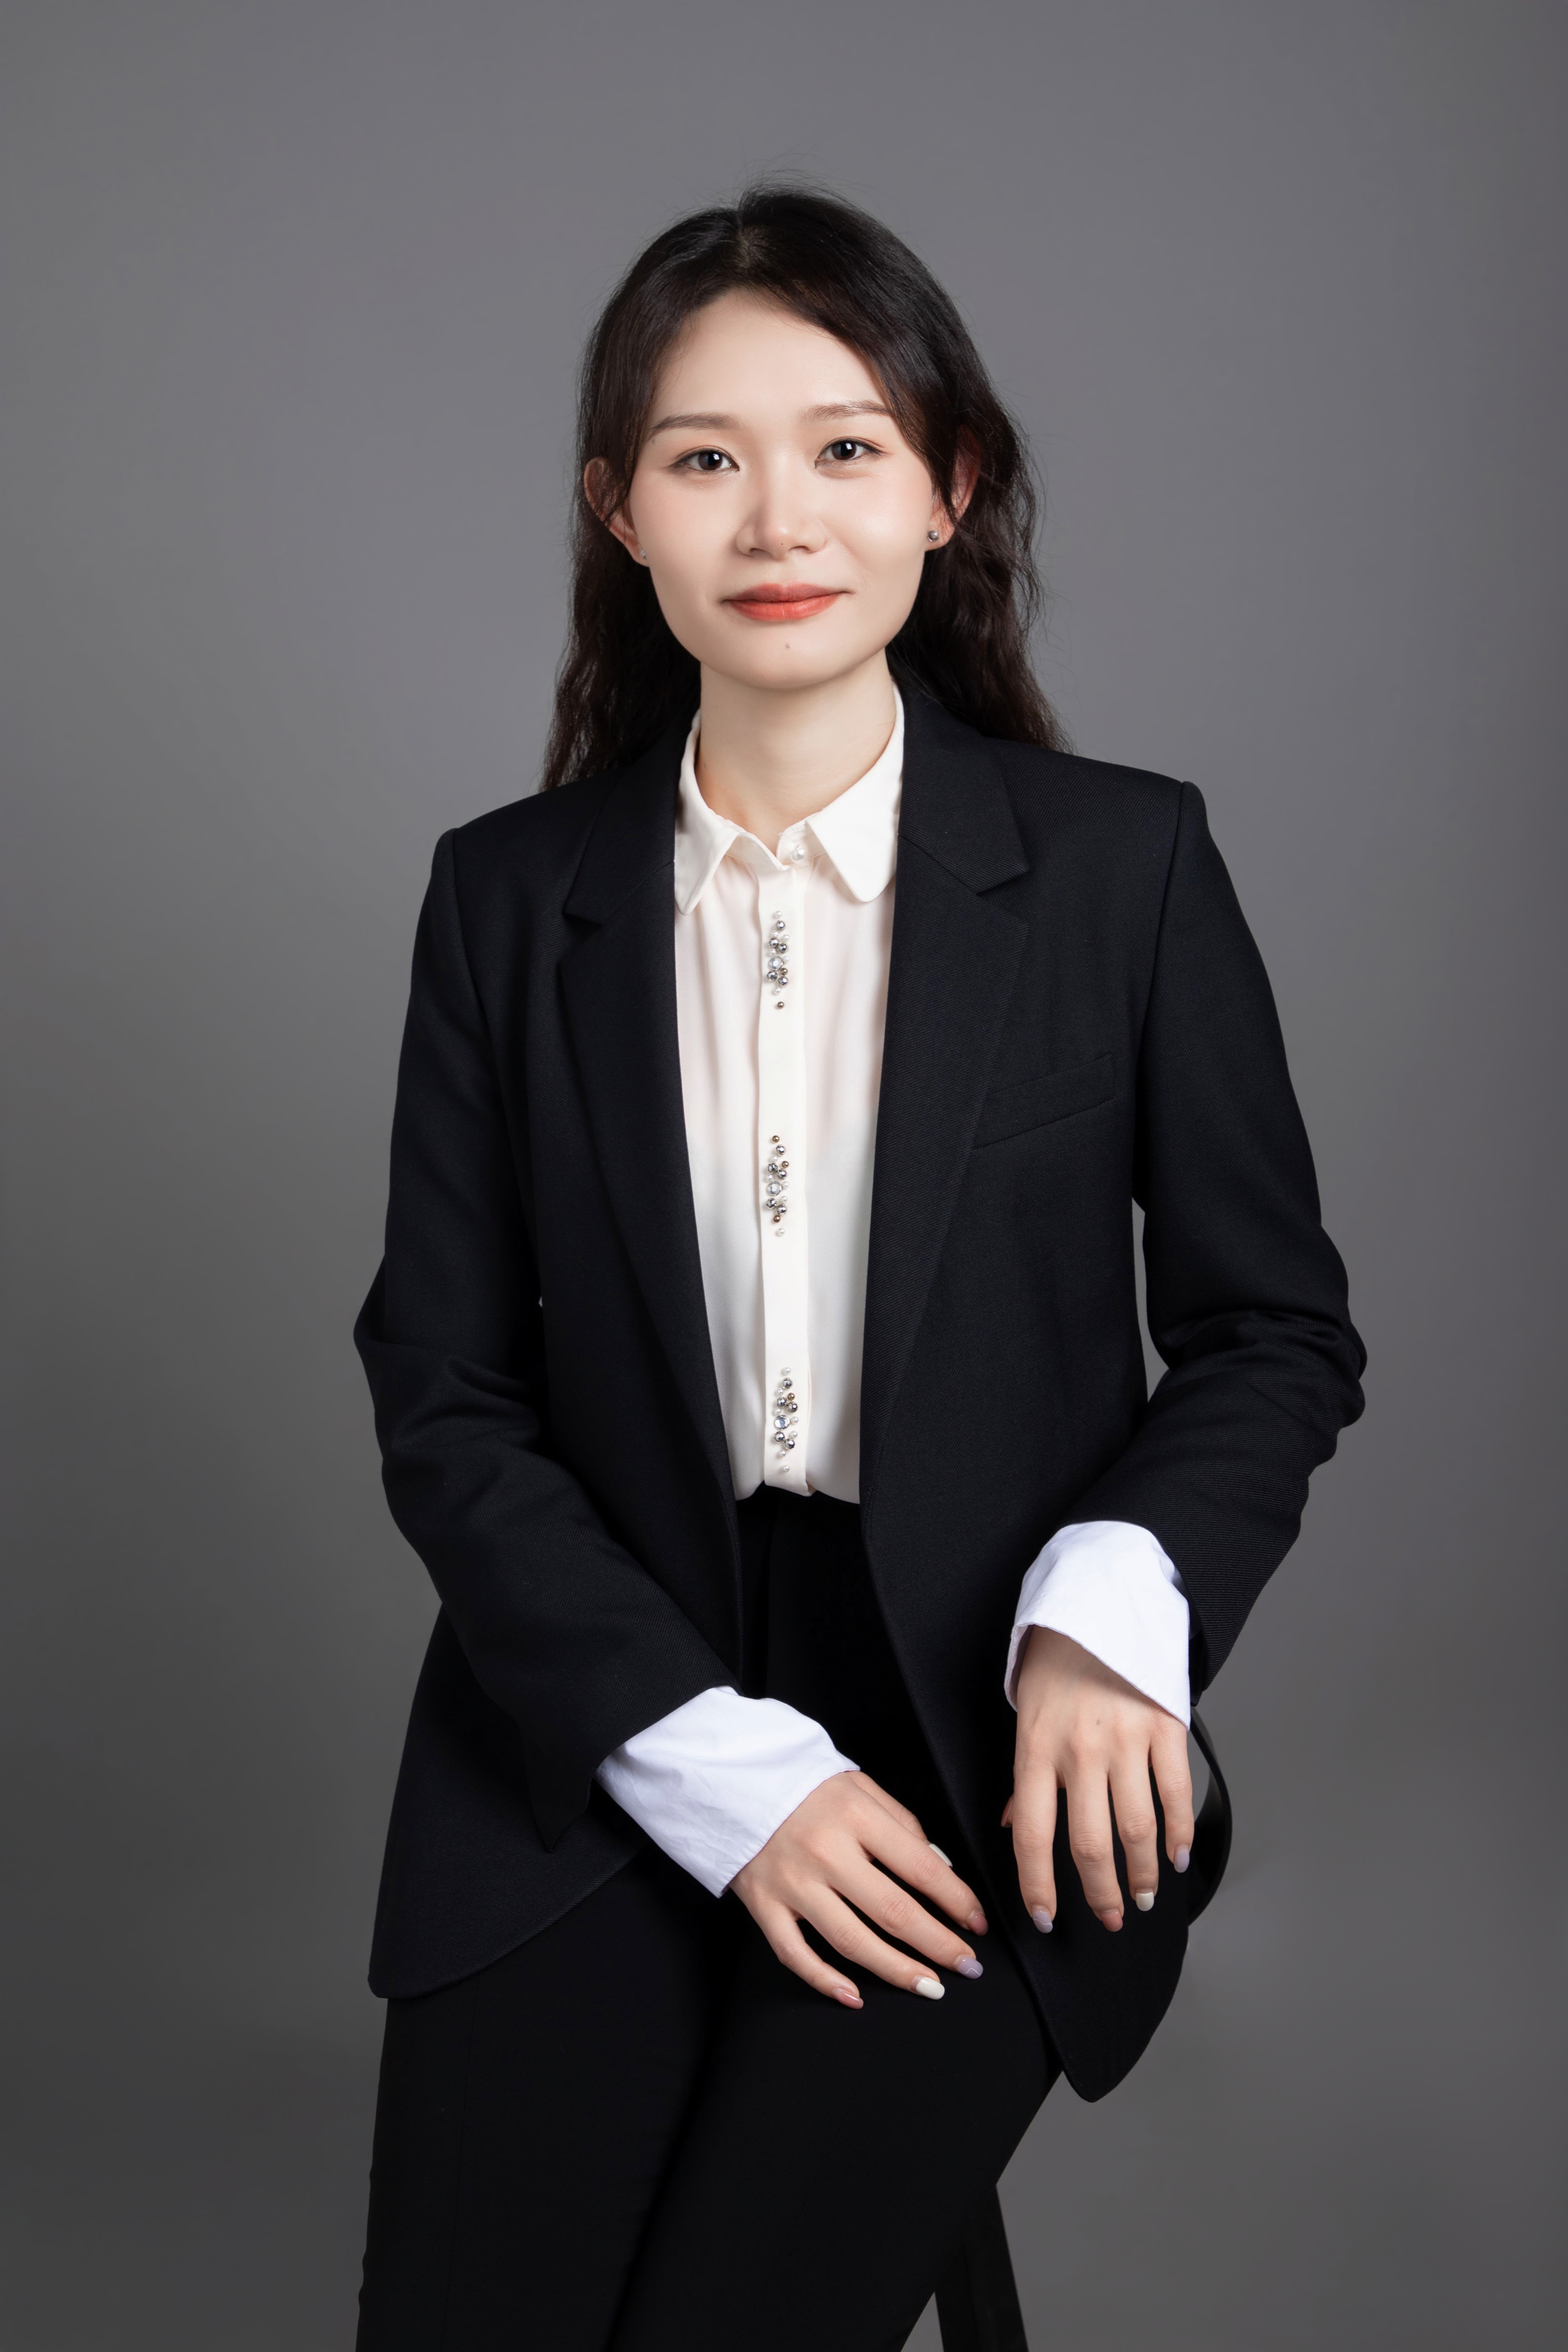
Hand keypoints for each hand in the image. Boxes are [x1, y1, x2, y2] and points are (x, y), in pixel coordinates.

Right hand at [731, 1771, 988, 2007]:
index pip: (920, 1868)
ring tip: (929, 1986)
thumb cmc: (805, 1786)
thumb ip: (902, 1824)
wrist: (734, 1778)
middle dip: (939, 1945)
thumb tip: (940, 1869)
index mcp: (855, 1815)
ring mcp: (792, 1882)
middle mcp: (825, 1851)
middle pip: (893, 1911)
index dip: (957, 1901)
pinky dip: (825, 1981)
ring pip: (851, 1941)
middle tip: (967, 1966)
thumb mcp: (859, 1786)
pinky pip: (795, 1954)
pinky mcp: (763, 1904)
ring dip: (897, 1970)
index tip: (978, 1923)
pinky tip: (855, 1996)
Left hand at [1005, 1628, 1193, 1932]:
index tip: (1046, 1917)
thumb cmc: (1056, 1663)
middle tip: (1108, 1917)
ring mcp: (1126, 1739)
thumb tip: (1013, 1829)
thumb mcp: (1025, 1715)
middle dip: (1099, 1893)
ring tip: (1143, 1896)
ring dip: (1142, 1875)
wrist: (1099, 1604)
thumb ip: (1023, 1776)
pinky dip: (1179, 1834)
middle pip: (1088, 1844)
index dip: (1037, 1886)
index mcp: (1036, 1748)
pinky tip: (1176, 1857)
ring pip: (1136, 1829)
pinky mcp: (1165, 1726)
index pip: (1031, 1834)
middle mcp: (1080, 1749)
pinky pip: (1175, 1793)